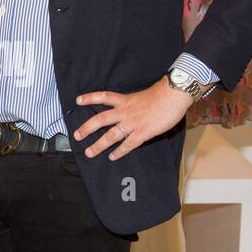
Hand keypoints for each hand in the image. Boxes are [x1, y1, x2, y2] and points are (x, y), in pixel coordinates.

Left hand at [73, 78, 192, 159]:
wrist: (174, 95)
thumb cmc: (162, 94)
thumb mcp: (142, 95)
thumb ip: (134, 104)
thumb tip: (130, 111)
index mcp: (125, 100)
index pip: (103, 97)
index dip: (90, 98)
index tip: (78, 100)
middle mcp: (125, 111)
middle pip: (100, 120)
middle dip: (87, 128)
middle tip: (77, 136)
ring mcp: (133, 123)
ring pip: (110, 135)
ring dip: (99, 145)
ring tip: (89, 152)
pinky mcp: (143, 132)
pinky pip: (128, 144)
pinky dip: (119, 152)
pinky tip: (112, 157)